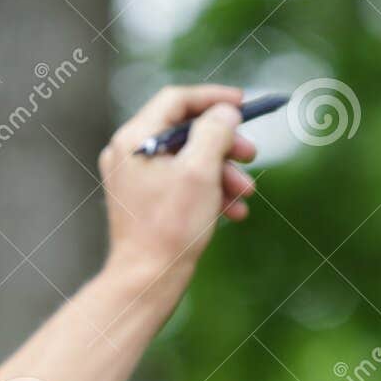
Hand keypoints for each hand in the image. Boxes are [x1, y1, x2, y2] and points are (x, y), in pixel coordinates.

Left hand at [98, 84, 257, 296]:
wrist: (146, 281)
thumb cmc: (171, 228)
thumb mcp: (201, 172)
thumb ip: (215, 133)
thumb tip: (224, 112)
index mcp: (134, 139)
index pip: (176, 100)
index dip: (213, 99)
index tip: (243, 104)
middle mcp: (128, 153)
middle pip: (184, 131)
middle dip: (223, 143)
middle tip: (252, 154)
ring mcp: (134, 178)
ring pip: (187, 160)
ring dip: (222, 172)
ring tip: (246, 194)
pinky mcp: (143, 200)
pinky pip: (180, 183)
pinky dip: (208, 191)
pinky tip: (233, 212)